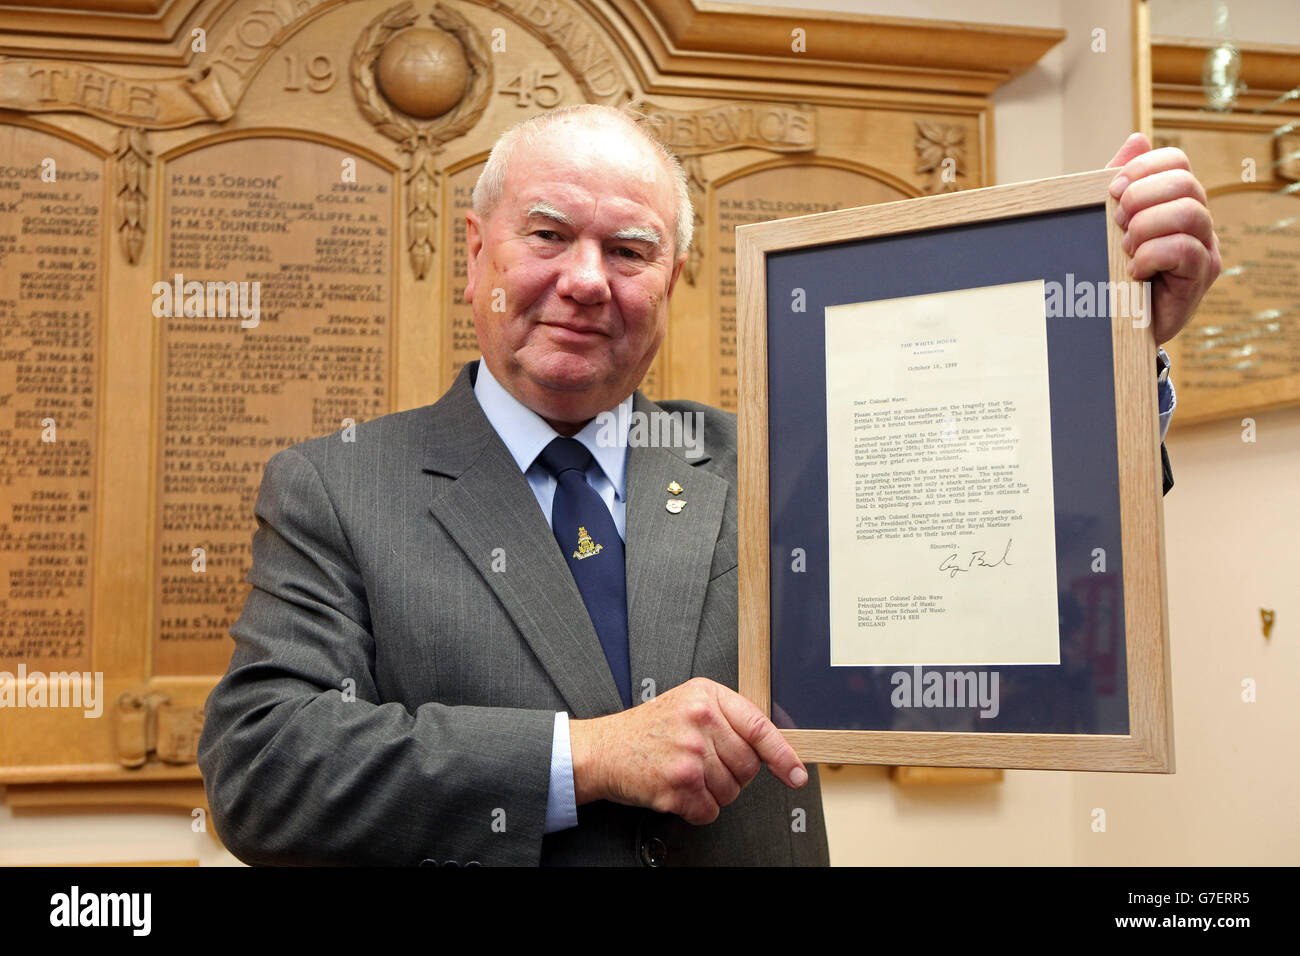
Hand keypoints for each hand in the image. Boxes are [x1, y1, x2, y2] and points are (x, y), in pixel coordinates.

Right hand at [569, 676, 807, 824]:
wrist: (603, 750)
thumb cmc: (647, 730)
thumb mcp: (688, 704)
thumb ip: (726, 718)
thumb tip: (770, 748)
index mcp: (706, 696)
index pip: (759, 726)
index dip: (783, 755)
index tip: (797, 774)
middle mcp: (699, 720)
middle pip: (748, 766)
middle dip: (733, 775)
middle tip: (706, 766)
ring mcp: (689, 753)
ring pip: (731, 791)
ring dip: (713, 793)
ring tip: (688, 776)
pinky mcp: (677, 784)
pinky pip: (710, 810)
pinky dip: (698, 809)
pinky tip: (679, 792)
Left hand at [1108, 132, 1221, 345]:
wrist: (1120, 325)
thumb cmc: (1115, 271)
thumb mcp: (1110, 225)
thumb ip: (1122, 185)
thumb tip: (1136, 139)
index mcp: (1176, 200)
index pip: (1175, 161)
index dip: (1143, 167)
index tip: (1112, 189)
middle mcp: (1197, 220)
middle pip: (1185, 183)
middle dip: (1141, 197)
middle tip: (1116, 222)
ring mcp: (1204, 248)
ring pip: (1189, 213)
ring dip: (1146, 227)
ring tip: (1125, 248)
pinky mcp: (1200, 277)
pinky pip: (1185, 250)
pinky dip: (1151, 255)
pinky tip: (1133, 270)